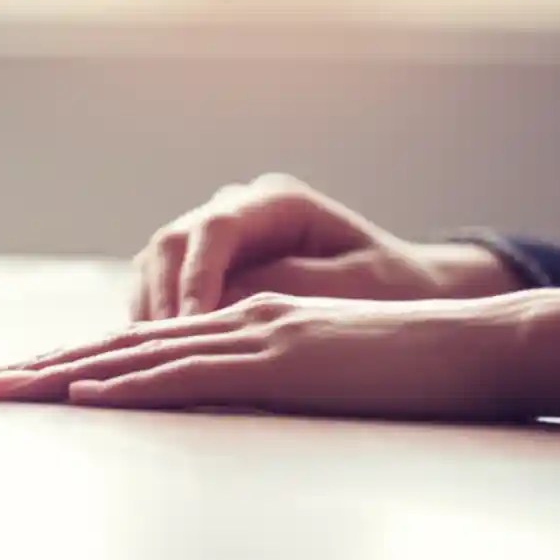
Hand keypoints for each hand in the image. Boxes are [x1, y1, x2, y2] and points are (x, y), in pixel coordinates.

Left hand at [0, 290, 559, 419]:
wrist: (457, 339)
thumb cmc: (383, 362)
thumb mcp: (296, 368)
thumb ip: (241, 374)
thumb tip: (189, 393)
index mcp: (223, 326)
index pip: (127, 347)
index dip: (62, 363)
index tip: (7, 380)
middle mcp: (222, 323)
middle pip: (112, 346)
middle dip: (38, 365)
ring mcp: (246, 338)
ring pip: (136, 356)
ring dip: (63, 374)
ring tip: (2, 389)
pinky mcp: (276, 363)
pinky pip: (193, 374)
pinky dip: (136, 385)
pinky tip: (90, 394)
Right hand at [129, 173, 519, 320]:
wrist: (408, 291)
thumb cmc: (396, 290)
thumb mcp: (360, 287)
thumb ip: (292, 287)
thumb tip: (220, 304)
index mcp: (279, 201)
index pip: (216, 228)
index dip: (195, 276)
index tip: (189, 325)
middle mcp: (238, 208)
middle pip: (172, 242)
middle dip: (163, 297)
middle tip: (160, 350)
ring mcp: (215, 236)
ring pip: (156, 263)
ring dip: (150, 310)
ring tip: (150, 358)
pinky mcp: (203, 266)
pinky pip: (160, 287)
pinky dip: (153, 320)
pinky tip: (155, 356)